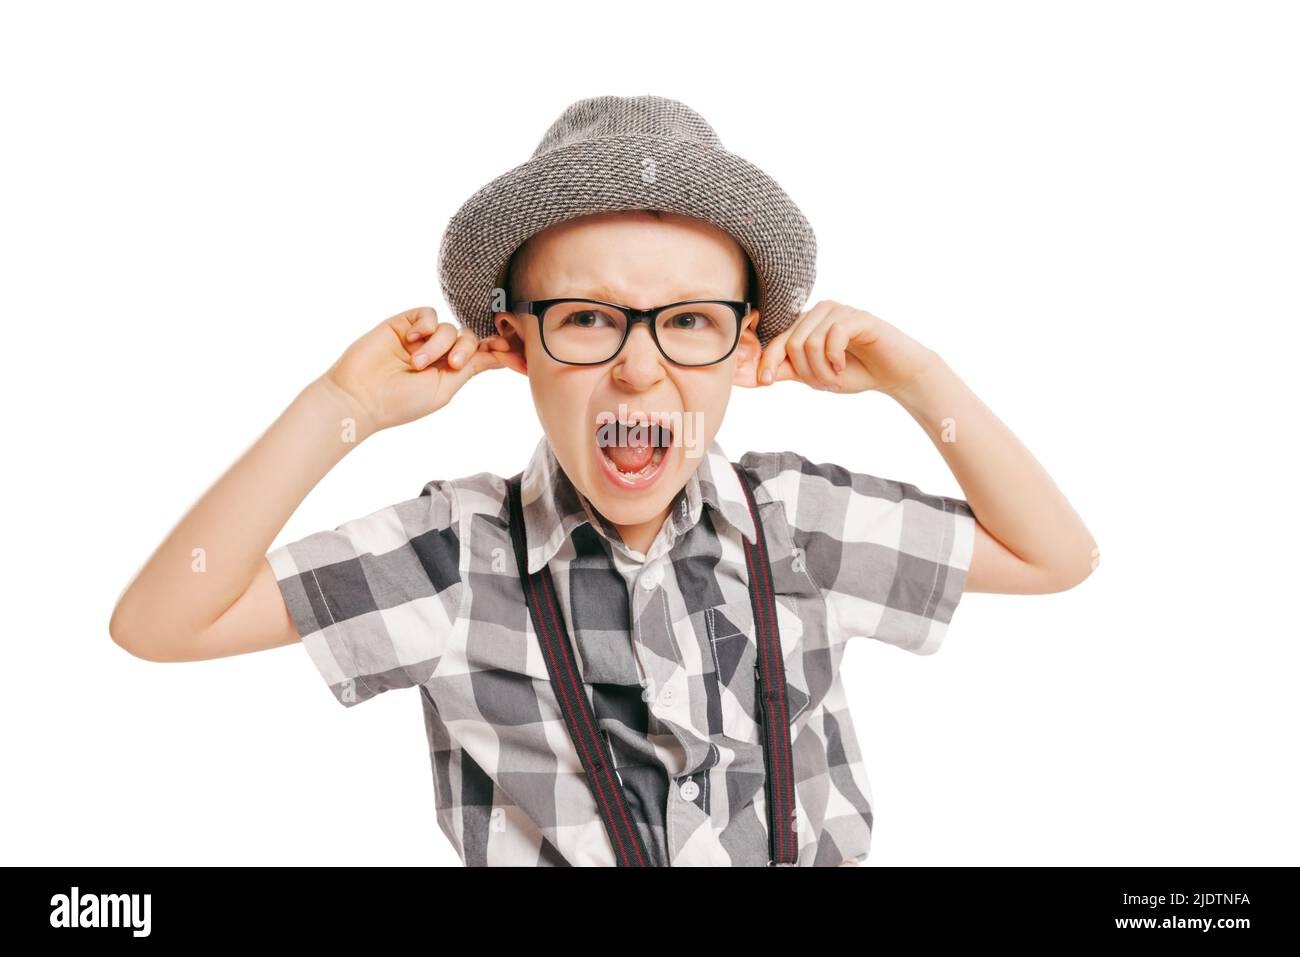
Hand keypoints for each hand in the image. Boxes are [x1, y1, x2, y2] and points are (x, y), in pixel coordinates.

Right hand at [320, 306, 505, 436]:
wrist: (360, 395)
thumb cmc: (401, 402)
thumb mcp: (444, 388)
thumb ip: (471, 368)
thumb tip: (500, 355)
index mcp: (450, 371)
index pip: (481, 354)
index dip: (498, 350)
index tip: (514, 353)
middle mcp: (438, 353)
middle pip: (468, 337)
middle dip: (466, 348)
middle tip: (452, 363)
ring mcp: (421, 338)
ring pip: (447, 327)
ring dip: (438, 344)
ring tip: (417, 362)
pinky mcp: (404, 323)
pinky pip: (428, 313)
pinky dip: (425, 326)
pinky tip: (410, 341)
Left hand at [745, 300, 940, 395]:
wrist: (894, 372)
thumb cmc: (854, 371)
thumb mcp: (814, 375)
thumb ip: (785, 371)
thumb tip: (751, 377)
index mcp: (805, 323)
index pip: (776, 340)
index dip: (767, 361)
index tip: (764, 382)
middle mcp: (819, 312)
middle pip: (792, 343)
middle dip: (806, 372)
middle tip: (824, 385)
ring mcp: (838, 311)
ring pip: (810, 342)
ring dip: (821, 370)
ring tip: (835, 379)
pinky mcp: (858, 316)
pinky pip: (833, 337)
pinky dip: (835, 359)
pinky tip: (844, 367)